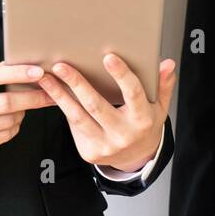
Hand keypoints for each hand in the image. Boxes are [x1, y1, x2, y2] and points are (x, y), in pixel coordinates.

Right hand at [0, 59, 55, 157]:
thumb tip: (12, 66)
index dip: (18, 74)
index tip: (38, 72)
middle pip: (4, 104)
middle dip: (32, 97)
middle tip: (49, 92)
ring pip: (6, 123)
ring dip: (24, 112)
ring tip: (27, 103)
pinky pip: (1, 138)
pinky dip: (14, 127)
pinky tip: (14, 118)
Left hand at [38, 54, 176, 172]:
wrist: (136, 158)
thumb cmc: (145, 125)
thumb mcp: (159, 106)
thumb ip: (163, 85)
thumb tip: (167, 63)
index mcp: (142, 120)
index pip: (133, 94)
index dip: (122, 75)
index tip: (108, 57)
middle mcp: (123, 134)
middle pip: (96, 105)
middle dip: (77, 84)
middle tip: (62, 66)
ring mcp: (104, 146)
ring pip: (77, 117)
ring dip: (59, 95)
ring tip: (46, 77)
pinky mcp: (89, 152)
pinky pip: (73, 126)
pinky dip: (62, 107)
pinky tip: (52, 91)